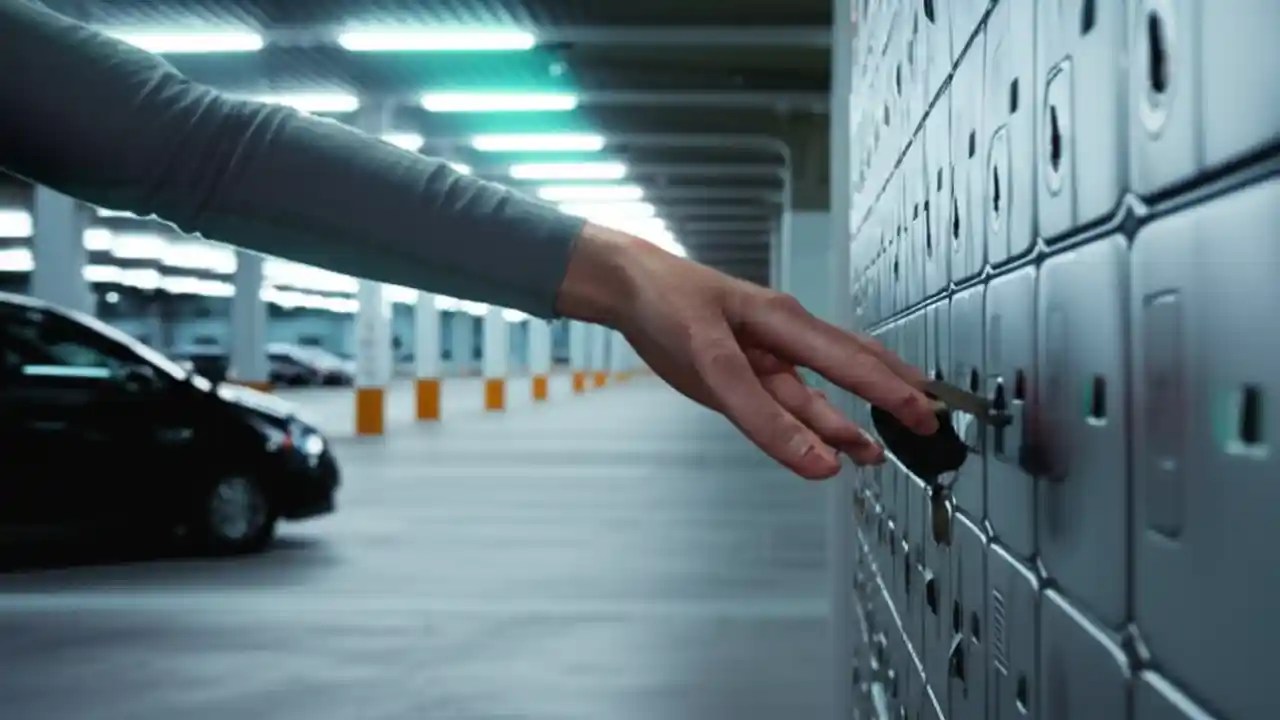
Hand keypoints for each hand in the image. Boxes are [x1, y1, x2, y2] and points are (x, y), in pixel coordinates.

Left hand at [555, 223, 939, 479]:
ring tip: (880, 454)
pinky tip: (832, 445)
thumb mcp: (712, 361)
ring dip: (848, 424)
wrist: (626, 287)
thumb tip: (818, 462)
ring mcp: (766, 358)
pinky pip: (787, 402)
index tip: (928, 417)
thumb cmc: (669, 305)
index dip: (893, 392)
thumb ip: (764, 417)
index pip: (854, 363)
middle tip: (929, 424)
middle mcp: (786, 338)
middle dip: (891, 397)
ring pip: (819, 395)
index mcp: (788, 322)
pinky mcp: (744, 374)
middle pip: (851, 370)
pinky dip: (812, 425)